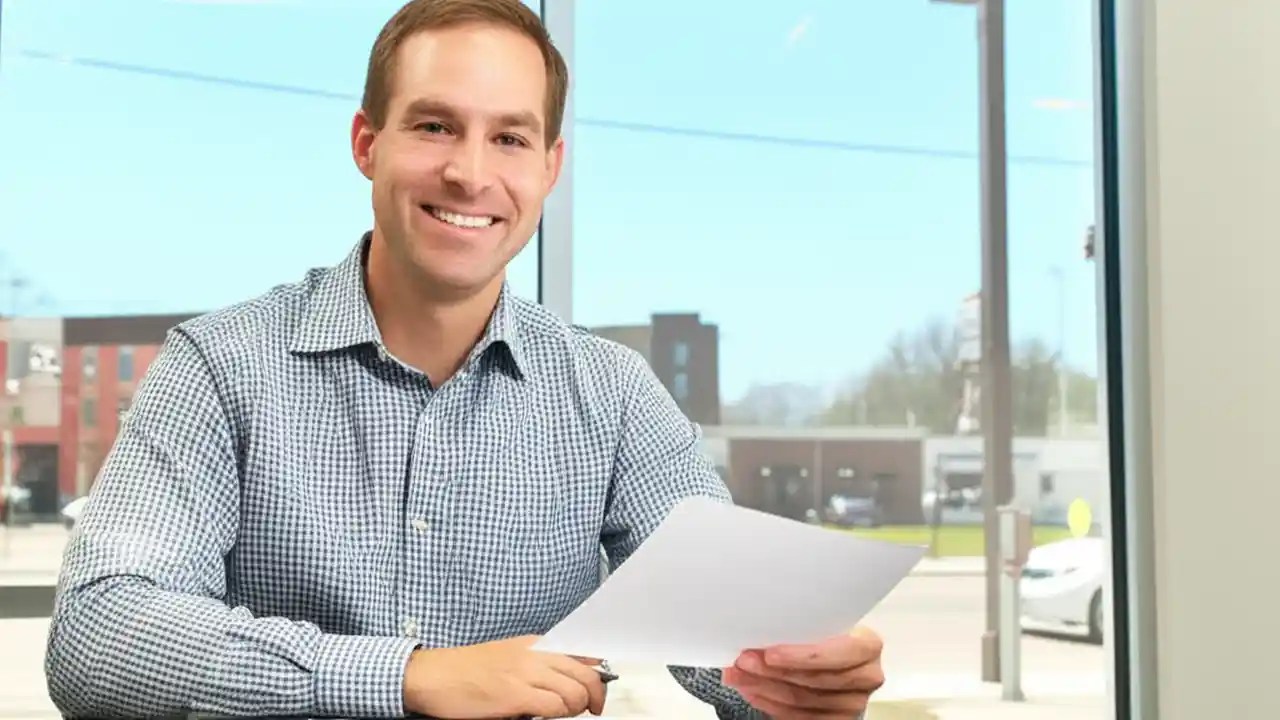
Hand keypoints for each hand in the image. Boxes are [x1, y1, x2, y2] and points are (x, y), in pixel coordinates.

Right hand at [403, 634, 607, 718]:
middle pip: (587, 674)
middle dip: (596, 696)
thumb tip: (568, 679)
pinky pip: (554, 707)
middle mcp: (535, 654)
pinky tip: (543, 717)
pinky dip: (557, 716)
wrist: (433, 675)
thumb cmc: (467, 670)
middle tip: (591, 709)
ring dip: (575, 709)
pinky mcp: (513, 696)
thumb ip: (538, 664)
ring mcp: (525, 674)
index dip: (598, 675)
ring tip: (562, 714)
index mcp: (536, 644)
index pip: (583, 653)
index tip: (598, 690)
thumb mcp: (510, 657)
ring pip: (575, 692)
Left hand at [722, 626, 884, 718]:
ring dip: (764, 687)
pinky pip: (799, 717)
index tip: (770, 653)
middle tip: (744, 661)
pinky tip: (753, 691)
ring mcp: (853, 702)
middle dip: (772, 670)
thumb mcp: (823, 621)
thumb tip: (760, 622)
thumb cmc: (829, 636)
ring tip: (740, 675)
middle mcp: (866, 676)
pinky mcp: (838, 719)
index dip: (802, 656)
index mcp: (868, 645)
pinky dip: (770, 703)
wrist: (839, 659)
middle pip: (814, 678)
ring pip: (802, 699)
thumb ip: (803, 624)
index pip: (839, 652)